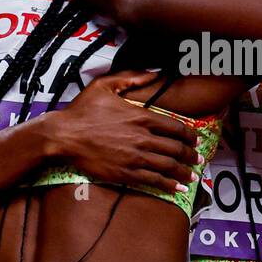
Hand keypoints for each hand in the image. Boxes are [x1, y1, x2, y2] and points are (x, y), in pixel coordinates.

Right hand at [45, 70, 201, 193]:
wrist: (63, 135)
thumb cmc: (82, 110)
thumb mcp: (105, 85)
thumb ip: (132, 78)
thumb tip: (154, 72)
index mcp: (141, 117)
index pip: (176, 127)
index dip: (189, 135)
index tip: (195, 140)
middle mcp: (142, 138)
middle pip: (176, 149)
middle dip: (191, 156)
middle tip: (198, 160)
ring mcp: (135, 157)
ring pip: (168, 166)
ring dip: (184, 172)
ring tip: (192, 176)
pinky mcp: (125, 173)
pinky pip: (153, 181)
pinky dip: (168, 186)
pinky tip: (177, 189)